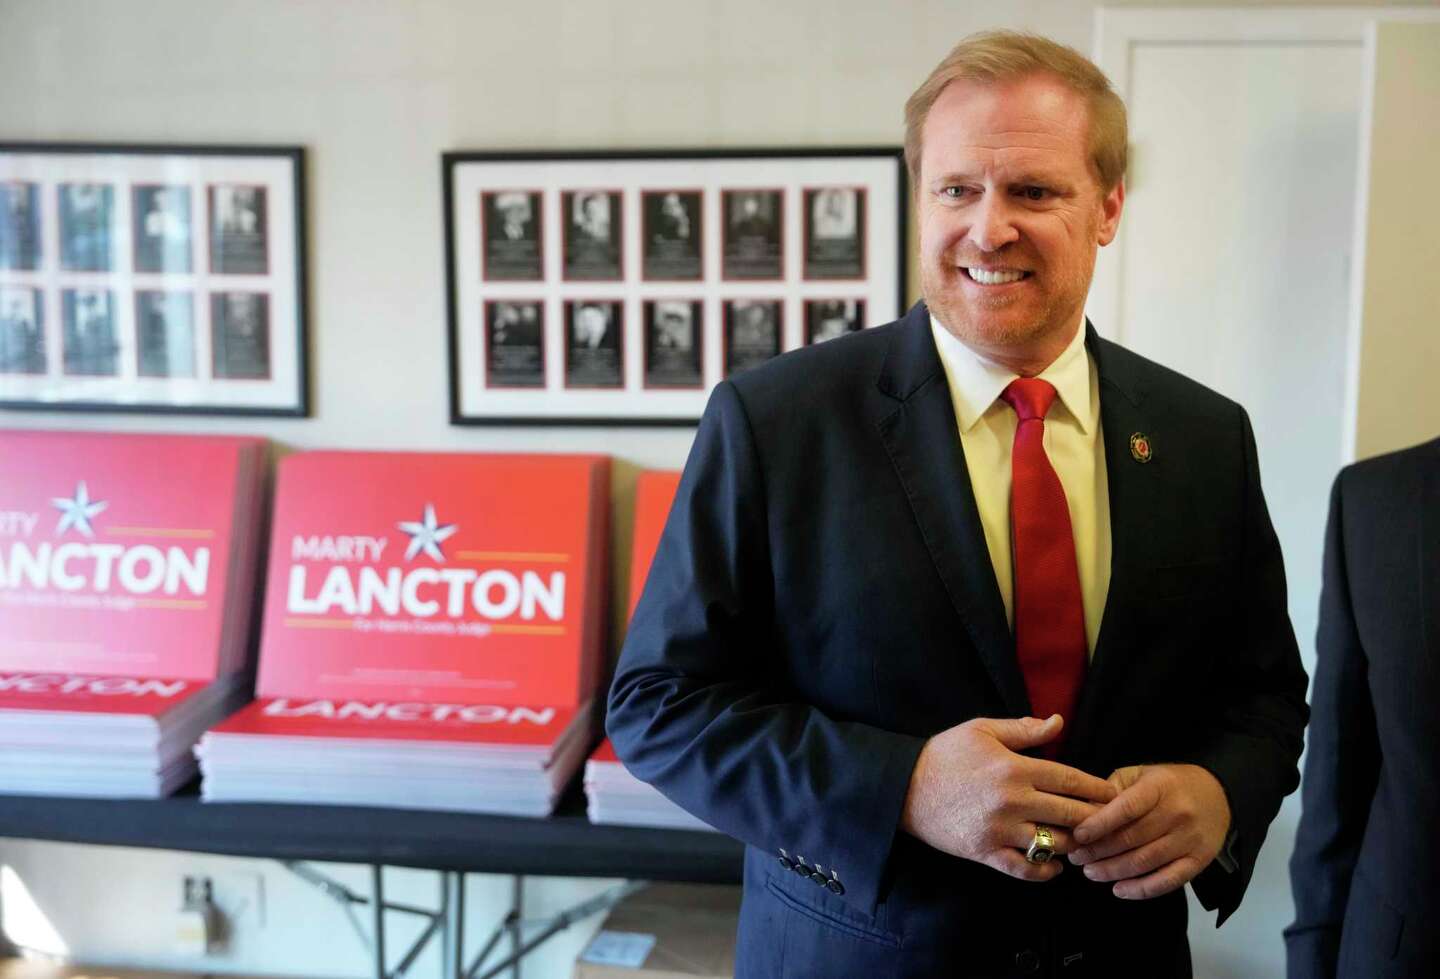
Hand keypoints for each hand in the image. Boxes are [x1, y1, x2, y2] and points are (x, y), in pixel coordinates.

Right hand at [900, 714, 1117, 881]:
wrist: (903, 788)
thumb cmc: (944, 755)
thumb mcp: (981, 730)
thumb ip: (1023, 729)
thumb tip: (1058, 723)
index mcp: (1015, 767)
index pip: (1071, 780)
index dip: (1098, 789)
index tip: (1115, 794)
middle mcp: (1012, 800)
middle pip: (1071, 814)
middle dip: (1097, 819)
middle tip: (1112, 823)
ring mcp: (999, 830)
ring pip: (1054, 843)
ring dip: (1073, 845)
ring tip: (1084, 843)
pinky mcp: (985, 851)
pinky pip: (1024, 868)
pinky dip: (1045, 871)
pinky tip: (1055, 866)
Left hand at [1069, 763, 1230, 898]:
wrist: (1219, 795)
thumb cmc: (1169, 784)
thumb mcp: (1141, 773)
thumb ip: (1113, 789)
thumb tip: (1085, 813)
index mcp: (1159, 787)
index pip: (1126, 808)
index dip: (1100, 823)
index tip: (1078, 836)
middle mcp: (1177, 813)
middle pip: (1132, 838)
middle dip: (1099, 851)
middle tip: (1077, 858)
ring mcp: (1190, 839)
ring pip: (1146, 862)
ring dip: (1114, 871)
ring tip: (1091, 873)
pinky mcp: (1199, 861)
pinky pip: (1168, 881)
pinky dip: (1142, 889)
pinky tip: (1119, 890)